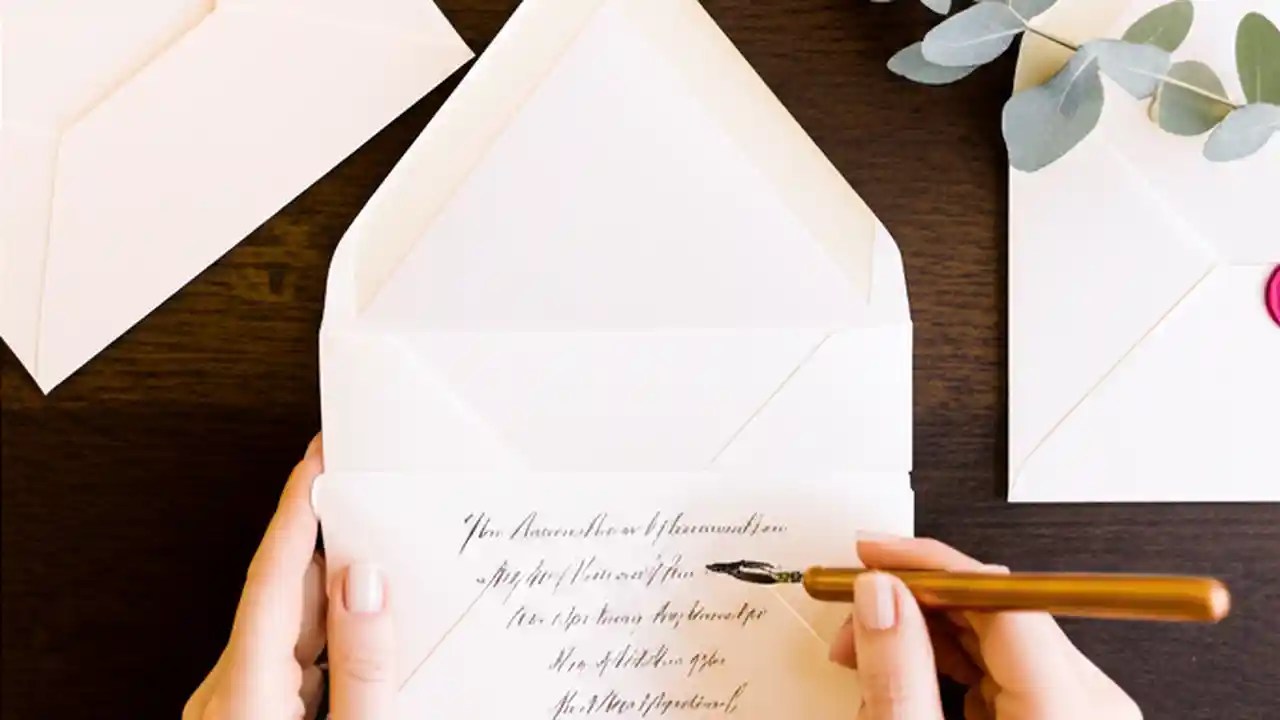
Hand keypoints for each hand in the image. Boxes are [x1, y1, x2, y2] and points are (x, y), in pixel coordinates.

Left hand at [184, 435, 396, 719]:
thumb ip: (363, 670)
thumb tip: (366, 588)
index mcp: (244, 698)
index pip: (271, 579)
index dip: (297, 508)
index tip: (317, 457)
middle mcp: (226, 697)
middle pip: (282, 598)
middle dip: (331, 540)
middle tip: (372, 491)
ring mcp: (233, 708)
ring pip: (288, 627)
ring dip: (335, 591)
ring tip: (386, 555)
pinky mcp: (248, 717)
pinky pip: (290, 657)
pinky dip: (329, 633)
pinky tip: (366, 628)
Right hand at [827, 536, 1141, 719]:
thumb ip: (897, 670)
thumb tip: (881, 595)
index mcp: (1068, 713)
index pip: (1002, 597)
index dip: (929, 563)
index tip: (871, 553)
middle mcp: (1089, 706)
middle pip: (994, 614)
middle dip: (911, 607)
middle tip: (847, 619)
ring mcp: (1079, 714)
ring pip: (990, 639)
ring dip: (920, 640)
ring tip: (864, 666)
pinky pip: (996, 672)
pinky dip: (943, 670)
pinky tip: (903, 691)